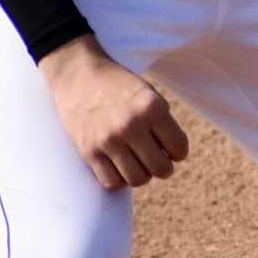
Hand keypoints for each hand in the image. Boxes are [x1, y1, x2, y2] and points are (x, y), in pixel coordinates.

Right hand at [39, 35, 189, 191]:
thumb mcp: (149, 94)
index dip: (177, 151)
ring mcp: (108, 140)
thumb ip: (163, 123)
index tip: (169, 147)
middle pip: (161, 169)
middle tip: (154, 157)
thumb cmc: (118, 86)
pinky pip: (112, 182)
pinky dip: (119, 179)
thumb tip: (171, 158)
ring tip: (136, 161)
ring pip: (138, 180)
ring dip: (141, 174)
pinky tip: (118, 164)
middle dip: (162, 166)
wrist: (77, 75)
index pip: (179, 149)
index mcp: (151, 107)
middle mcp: (131, 125)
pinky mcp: (89, 151)